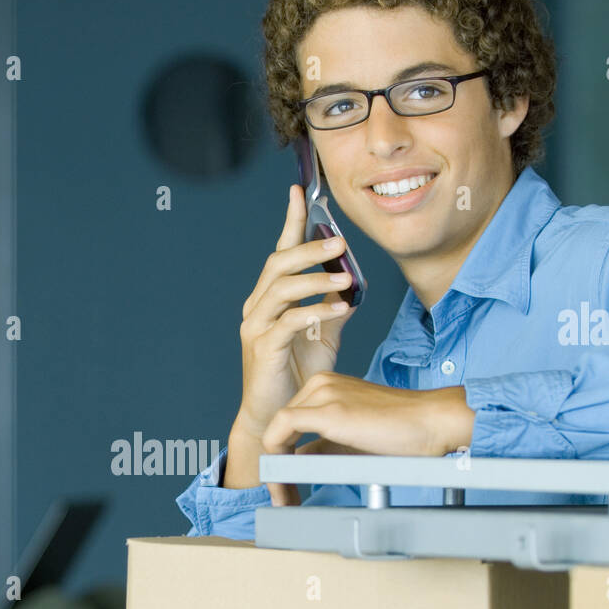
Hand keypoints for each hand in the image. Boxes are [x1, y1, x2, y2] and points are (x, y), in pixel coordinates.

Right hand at [225, 184, 361, 486]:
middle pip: (278, 265)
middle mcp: (257, 307)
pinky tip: (339, 309)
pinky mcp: (263, 349)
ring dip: (315, 279)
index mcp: (269, 298)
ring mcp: (255, 327)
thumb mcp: (323, 335)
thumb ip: (332, 307)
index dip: (290, 221)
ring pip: (281, 289)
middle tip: (340, 242)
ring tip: (345, 277)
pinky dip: (315, 312)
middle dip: (309, 249)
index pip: (280, 252)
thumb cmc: (295, 376)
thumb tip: (352, 284)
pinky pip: (288, 321)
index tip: (299, 192)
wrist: (275, 416)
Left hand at [261, 374, 474, 503]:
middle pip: (279, 428)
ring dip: (275, 469)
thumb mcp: (352, 439)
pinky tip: (283, 483)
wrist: (432, 422)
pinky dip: (275, 460)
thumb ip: (322, 446)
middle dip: (277, 467)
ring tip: (284, 498)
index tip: (287, 486)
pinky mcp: (327, 410)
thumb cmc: (403, 431)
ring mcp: (322, 394)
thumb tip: (298, 460)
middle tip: (284, 499)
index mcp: (325, 387)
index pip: (288, 423)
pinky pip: (280, 431)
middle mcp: (320, 384)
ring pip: (275, 431)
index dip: (282, 457)